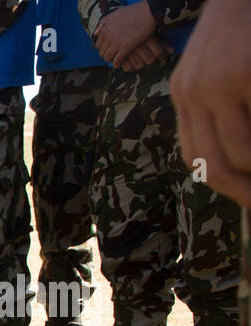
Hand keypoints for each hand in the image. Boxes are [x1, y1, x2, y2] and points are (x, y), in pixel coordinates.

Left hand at [93, 1, 156, 64]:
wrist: (148, 12)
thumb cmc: (134, 12)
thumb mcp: (115, 14)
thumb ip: (105, 22)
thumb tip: (96, 32)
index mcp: (105, 28)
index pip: (98, 44)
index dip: (102, 48)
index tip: (107, 49)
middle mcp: (109, 35)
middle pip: (102, 52)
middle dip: (106, 54)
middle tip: (111, 55)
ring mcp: (116, 42)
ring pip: (108, 57)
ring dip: (110, 59)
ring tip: (114, 59)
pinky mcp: (125, 47)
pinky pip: (117, 60)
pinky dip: (117, 63)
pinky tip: (118, 64)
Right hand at [118, 34, 169, 71]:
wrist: (118, 25)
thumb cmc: (138, 30)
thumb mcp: (150, 33)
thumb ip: (162, 42)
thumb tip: (172, 51)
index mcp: (146, 37)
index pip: (159, 53)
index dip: (161, 55)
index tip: (161, 55)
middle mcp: (137, 45)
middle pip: (150, 60)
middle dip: (151, 59)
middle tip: (149, 57)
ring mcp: (127, 52)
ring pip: (139, 65)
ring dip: (141, 63)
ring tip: (140, 59)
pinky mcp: (119, 57)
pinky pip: (128, 68)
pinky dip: (131, 67)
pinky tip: (131, 62)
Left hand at [172, 0, 250, 207]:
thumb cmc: (246, 27)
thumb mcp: (218, 67)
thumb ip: (219, 108)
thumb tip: (237, 160)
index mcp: (184, 93)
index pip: (195, 155)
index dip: (222, 182)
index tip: (247, 196)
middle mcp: (193, 92)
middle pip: (211, 165)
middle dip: (242, 191)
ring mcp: (218, 83)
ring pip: (239, 153)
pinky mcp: (244, 74)